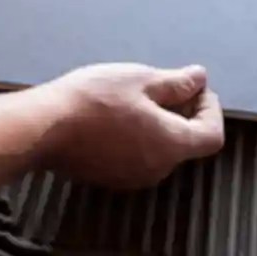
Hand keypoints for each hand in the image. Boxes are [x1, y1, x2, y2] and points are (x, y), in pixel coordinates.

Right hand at [39, 63, 224, 188]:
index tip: (195, 88)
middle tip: (164, 85)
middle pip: (186, 142)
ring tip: (135, 96)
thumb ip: (177, 83)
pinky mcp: (110, 177)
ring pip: (160, 149)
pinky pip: (137, 156)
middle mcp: (157, 168)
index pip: (212, 135)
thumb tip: (200, 79)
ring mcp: (132, 177)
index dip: (210, 108)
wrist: (43, 127)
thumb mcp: (141, 79)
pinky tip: (115, 114)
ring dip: (158, 123)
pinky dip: (137, 136)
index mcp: (172, 145)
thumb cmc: (94, 100)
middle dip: (183, 112)